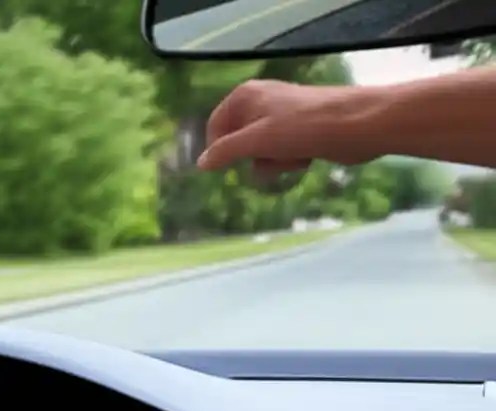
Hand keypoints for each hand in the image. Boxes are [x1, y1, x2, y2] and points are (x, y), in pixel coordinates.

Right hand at [199, 79, 380, 175]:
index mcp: (246, 95)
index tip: (231, 166)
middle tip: (270, 156)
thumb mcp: (257, 140)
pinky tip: (307, 158)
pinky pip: (282, 153)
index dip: (219, 149)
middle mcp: (261, 102)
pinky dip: (290, 161)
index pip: (215, 126)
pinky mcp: (301, 131)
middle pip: (239, 141)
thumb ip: (225, 151)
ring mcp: (283, 116)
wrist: (358, 125)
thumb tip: (200, 164)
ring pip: (261, 152)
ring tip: (294, 157)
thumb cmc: (304, 128)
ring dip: (274, 162)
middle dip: (253, 157)